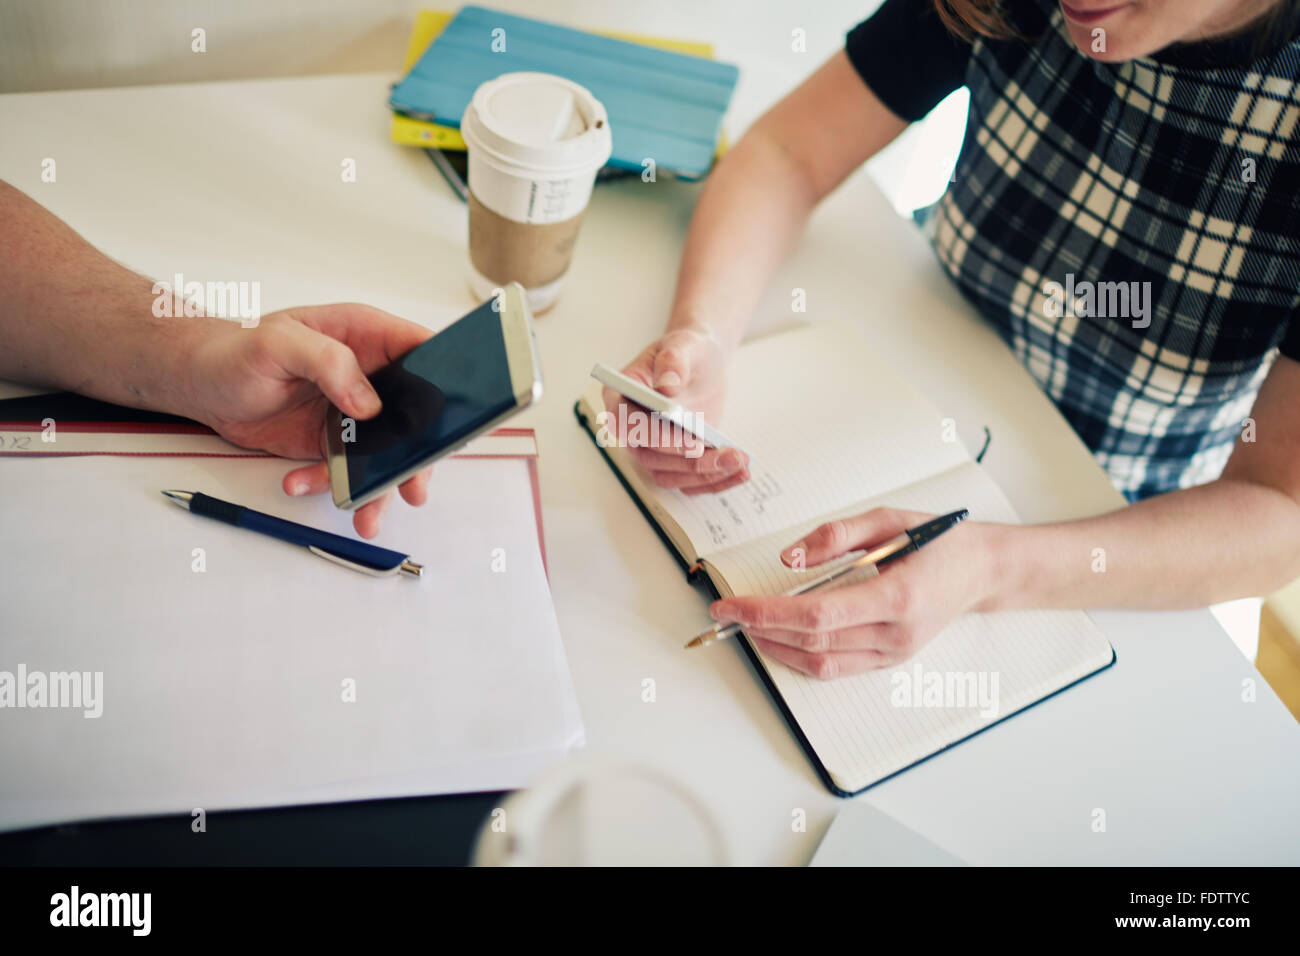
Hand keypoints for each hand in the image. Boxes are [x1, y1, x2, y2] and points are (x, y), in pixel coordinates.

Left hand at [186, 304, 434, 537]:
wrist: (201, 384)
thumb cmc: (235, 349)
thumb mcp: (279, 344)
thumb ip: (330, 363)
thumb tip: (371, 403)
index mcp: (366, 336)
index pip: (423, 351)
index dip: (445, 380)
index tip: (451, 416)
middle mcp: (368, 375)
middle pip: (415, 414)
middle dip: (417, 454)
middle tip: (413, 485)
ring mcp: (353, 412)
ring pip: (386, 453)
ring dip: (379, 486)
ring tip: (368, 514)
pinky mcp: (332, 442)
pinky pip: (346, 471)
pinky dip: (329, 485)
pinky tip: (299, 482)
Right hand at [602, 326, 750, 494]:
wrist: (703, 363)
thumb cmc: (687, 350)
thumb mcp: (683, 344)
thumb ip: (673, 361)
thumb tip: (666, 386)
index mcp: (621, 397)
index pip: (626, 424)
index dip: (654, 437)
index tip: (690, 441)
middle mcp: (631, 428)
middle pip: (649, 457)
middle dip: (689, 462)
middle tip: (725, 455)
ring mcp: (652, 448)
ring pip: (669, 475)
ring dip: (704, 475)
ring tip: (739, 461)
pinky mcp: (675, 460)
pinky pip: (689, 481)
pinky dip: (715, 481)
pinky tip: (741, 472)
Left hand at [708, 508, 999, 678]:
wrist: (979, 570)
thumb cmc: (937, 541)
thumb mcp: (887, 519)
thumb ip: (836, 536)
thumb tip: (789, 559)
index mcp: (899, 596)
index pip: (818, 615)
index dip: (768, 612)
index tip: (732, 604)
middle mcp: (897, 634)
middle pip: (813, 641)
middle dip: (761, 627)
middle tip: (726, 612)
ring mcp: (894, 653)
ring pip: (820, 662)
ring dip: (775, 646)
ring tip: (746, 623)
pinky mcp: (888, 660)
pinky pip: (835, 668)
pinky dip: (799, 656)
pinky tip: (777, 637)